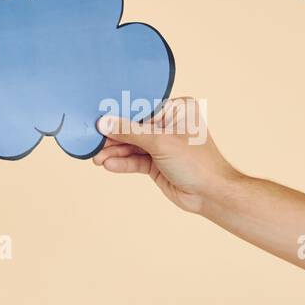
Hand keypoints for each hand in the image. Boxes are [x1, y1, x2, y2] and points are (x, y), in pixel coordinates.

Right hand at [92, 96, 240, 214]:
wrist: (210, 194)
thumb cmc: (197, 162)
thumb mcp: (160, 142)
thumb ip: (130, 132)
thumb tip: (104, 123)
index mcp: (177, 110)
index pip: (141, 110)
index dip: (119, 116)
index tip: (98, 120)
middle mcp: (168, 125)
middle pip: (133, 129)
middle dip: (114, 138)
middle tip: (93, 144)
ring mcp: (161, 145)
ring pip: (131, 146)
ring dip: (114, 153)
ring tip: (97, 159)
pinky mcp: (155, 163)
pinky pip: (134, 160)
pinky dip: (122, 163)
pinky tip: (108, 165)